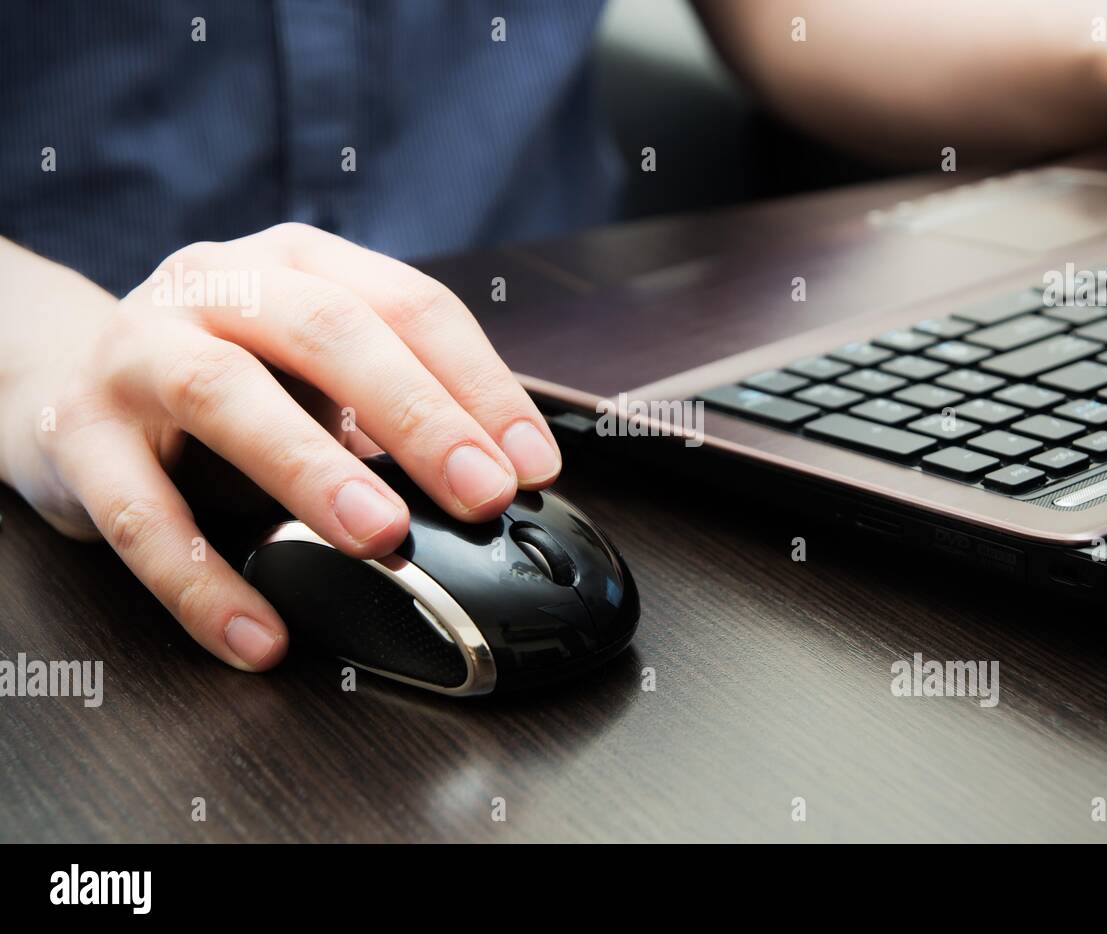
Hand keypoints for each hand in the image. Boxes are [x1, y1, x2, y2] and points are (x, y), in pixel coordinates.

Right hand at [2, 224, 561, 670]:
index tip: (533, 465)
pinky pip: (138, 513)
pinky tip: (260, 633)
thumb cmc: (225, 374)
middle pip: (329, 332)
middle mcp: (218, 286)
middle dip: (419, 415)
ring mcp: (137, 350)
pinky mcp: (76, 432)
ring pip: (223, 396)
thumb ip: (393, 407)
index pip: (410, 305)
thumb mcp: (315, 366)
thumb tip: (500, 480)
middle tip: (482, 493)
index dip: (480, 385)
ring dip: (311, 470)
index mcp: (299, 264)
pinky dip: (202, 581)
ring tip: (381, 538)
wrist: (65, 374)